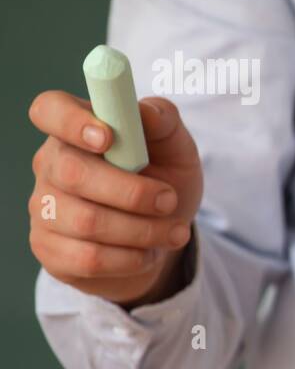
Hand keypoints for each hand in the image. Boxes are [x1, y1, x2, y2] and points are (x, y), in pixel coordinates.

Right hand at [28, 90, 203, 308]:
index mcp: (77, 130)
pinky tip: (148, 253)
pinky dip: (131, 259)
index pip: (50, 109)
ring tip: (175, 232)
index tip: (107, 137)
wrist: (163, 238)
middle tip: (170, 201)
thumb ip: (164, 122)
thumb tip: (146, 111)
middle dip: (133, 192)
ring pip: (86, 221)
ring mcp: (44, 208)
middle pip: (72, 173)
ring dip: (143, 230)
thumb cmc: (164, 182)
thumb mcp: (177, 150)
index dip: (71, 121)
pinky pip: (88, 258)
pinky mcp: (49, 249)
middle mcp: (51, 165)